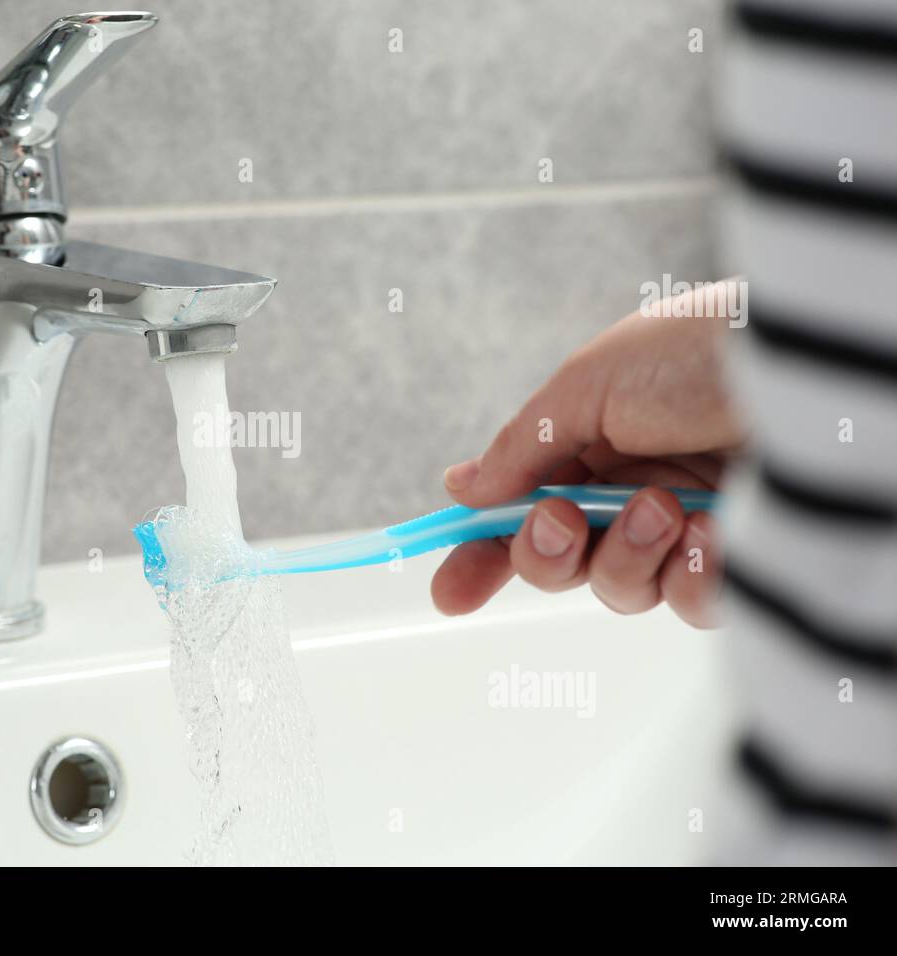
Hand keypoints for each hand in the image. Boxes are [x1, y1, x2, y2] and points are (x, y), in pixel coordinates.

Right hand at [432, 285, 745, 627]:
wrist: (807, 367)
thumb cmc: (698, 351)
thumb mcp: (588, 384)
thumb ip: (521, 446)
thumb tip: (461, 487)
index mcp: (589, 447)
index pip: (519, 513)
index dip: (481, 554)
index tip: (450, 589)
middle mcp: (631, 491)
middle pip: (559, 564)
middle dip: (546, 553)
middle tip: (562, 521)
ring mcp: (686, 528)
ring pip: (620, 590)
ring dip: (629, 554)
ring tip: (668, 505)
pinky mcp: (740, 559)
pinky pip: (691, 604)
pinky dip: (694, 574)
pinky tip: (714, 530)